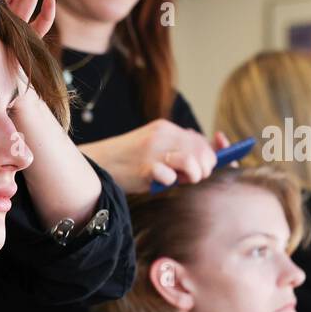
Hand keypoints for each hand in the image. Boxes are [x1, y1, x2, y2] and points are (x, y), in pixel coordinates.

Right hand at [81, 118, 218, 194]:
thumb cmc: (129, 160)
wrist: (98, 162)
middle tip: (190, 178)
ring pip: (192, 162)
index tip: (209, 167)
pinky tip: (158, 182)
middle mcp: (162, 135)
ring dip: (191, 176)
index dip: (212, 156)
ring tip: (178, 180)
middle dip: (203, 169)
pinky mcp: (144, 167)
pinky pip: (169, 177)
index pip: (201, 140)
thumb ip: (177, 146)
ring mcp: (153, 151)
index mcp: (166, 128)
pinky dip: (168, 183)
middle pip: (201, 151)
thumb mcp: (155, 145)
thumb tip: (207, 149)